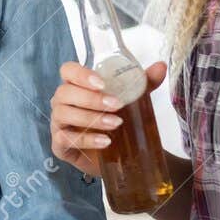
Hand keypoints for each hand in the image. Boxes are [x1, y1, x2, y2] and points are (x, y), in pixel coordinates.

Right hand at [50, 60, 166, 178]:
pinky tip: (105, 141)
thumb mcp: (134, 99)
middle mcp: (63, 102)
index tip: (102, 83)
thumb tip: (160, 66)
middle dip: (91, 99)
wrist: (123, 153)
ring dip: (91, 118)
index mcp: (76, 85)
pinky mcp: (60, 145)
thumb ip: (144, 83)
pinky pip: (64, 139)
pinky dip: (86, 139)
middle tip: (118, 105)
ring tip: (116, 123)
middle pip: (64, 93)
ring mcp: (58, 124)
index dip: (80, 74)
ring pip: (63, 114)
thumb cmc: (120, 119)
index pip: (68, 71)